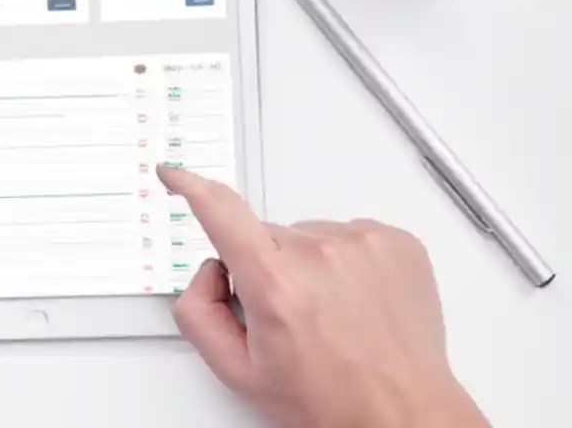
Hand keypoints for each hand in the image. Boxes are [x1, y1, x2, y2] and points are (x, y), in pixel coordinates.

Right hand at [158, 167, 485, 427]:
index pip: (221, 213)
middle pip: (264, 235)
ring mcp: (363, 244)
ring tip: (329, 313)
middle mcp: (321, 255)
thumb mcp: (238, 371)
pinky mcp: (395, 242)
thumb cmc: (331, 399)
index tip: (175, 174)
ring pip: (306, 235)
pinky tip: (353, 301)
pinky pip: (346, 235)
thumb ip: (198, 313)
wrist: (402, 413)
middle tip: (289, 317)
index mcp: (277, 285)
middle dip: (264, 267)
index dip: (191, 186)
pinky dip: (343, 262)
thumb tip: (208, 272)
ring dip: (308, 265)